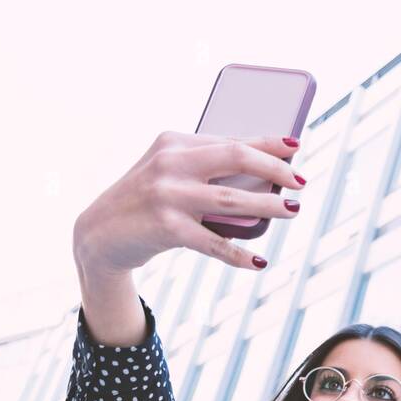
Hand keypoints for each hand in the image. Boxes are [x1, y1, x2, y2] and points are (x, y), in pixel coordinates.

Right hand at [73, 131, 305, 275]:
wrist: (100, 234)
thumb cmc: (145, 202)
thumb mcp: (168, 174)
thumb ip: (203, 169)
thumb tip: (260, 179)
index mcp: (173, 142)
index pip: (230, 139)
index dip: (267, 143)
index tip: (295, 147)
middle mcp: (170, 163)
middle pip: (235, 159)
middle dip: (274, 169)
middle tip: (300, 181)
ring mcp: (168, 195)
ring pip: (232, 200)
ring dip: (268, 207)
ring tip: (291, 210)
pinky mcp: (166, 228)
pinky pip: (214, 242)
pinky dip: (239, 255)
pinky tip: (259, 261)